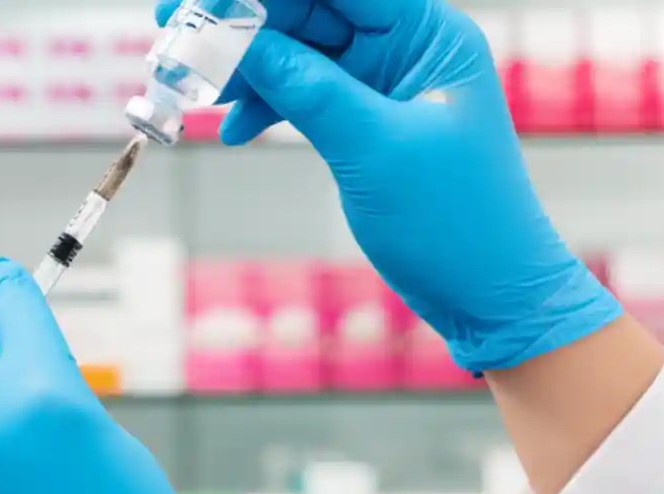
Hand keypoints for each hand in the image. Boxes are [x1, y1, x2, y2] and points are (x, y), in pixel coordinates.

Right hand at [157, 0, 621, 371]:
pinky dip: (268, 106)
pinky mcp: (370, 121)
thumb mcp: (370, 147)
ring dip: (248, 69)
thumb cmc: (454, 222)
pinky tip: (234, 130)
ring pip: (301, 54)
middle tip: (175, 35)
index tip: (202, 2)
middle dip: (243, 26)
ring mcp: (389, 85)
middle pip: (312, 12)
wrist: (489, 294)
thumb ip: (306, 86)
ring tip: (197, 91)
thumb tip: (240, 38)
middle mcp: (410, 48)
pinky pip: (306, 94)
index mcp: (430, 34)